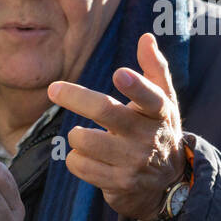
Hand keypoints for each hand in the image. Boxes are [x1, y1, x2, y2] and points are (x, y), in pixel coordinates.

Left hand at [47, 32, 185, 220]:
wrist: (166, 183)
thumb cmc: (156, 130)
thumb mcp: (163, 101)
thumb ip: (155, 69)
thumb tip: (146, 37)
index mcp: (160, 112)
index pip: (152, 97)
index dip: (136, 86)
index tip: (119, 74)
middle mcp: (148, 137)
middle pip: (106, 112)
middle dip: (75, 97)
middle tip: (54, 89)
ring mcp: (134, 162)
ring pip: (85, 140)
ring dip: (76, 135)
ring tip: (83, 135)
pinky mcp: (119, 183)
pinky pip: (79, 165)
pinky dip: (74, 158)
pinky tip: (86, 157)